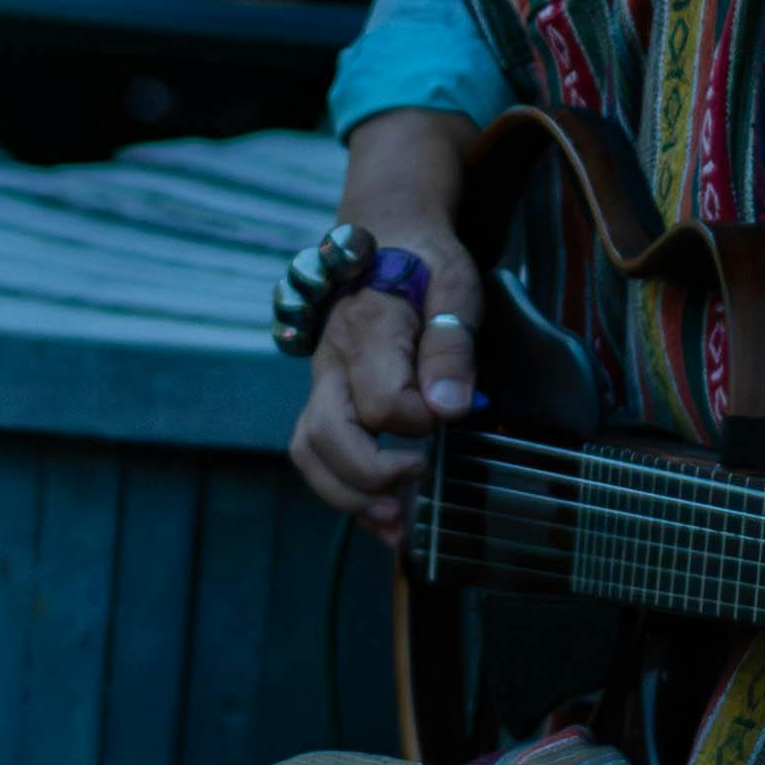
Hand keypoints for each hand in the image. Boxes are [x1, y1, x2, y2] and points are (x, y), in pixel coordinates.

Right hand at [290, 226, 486, 536]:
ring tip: (396, 522)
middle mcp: (332, 364)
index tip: (454, 413)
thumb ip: (452, 345)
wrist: (389, 243)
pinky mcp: (326, 402)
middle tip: (418, 482)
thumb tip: (449, 411)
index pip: (382, 402)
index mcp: (366, 333)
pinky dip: (345, 494)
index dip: (421, 422)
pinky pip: (316, 455)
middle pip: (324, 435)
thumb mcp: (456, 289)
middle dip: (370, 475)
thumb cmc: (429, 266)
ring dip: (347, 496)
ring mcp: (323, 385)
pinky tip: (382, 515)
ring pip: (308, 451)